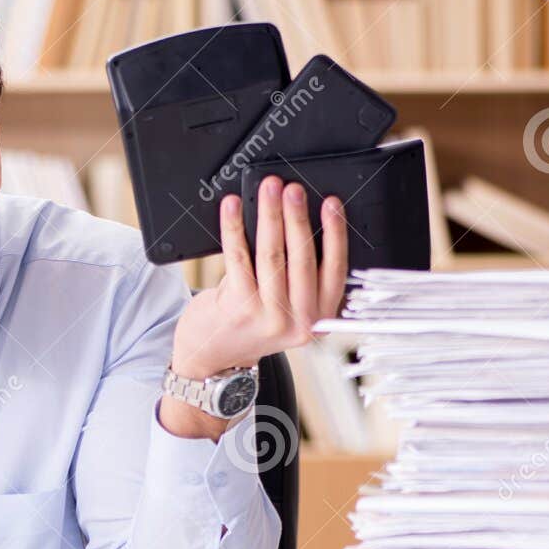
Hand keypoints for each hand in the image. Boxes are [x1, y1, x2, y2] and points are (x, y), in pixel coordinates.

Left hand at [159, 176, 347, 439]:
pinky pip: (238, 257)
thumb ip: (298, 279)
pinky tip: (232, 208)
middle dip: (297, 217)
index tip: (331, 204)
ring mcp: (268, 316)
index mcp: (319, 318)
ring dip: (269, 216)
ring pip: (271, 255)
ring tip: (268, 190)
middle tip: (292, 188)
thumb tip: (296, 220)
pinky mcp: (237, 308)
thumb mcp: (287, 311)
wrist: (212, 359)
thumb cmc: (249, 325)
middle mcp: (298, 321)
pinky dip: (234, 227)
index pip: (335, 270)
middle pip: (302, 258)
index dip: (335, 234)